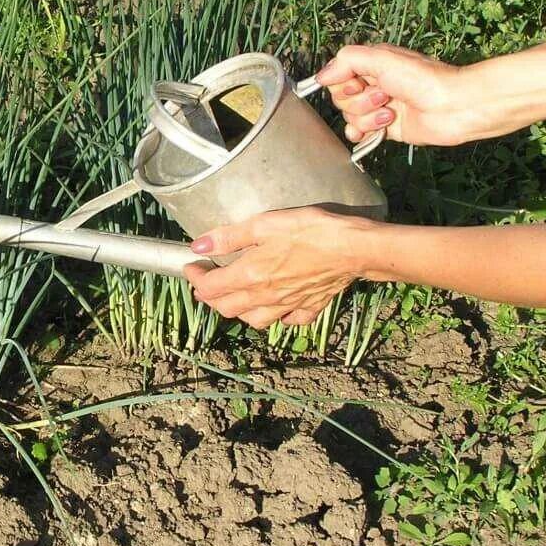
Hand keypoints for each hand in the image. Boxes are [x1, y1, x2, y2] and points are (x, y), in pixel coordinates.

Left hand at [182, 208, 371, 329]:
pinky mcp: (309, 308)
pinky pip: (287, 321)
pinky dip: (277, 317)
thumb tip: (198, 246)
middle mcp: (265, 297)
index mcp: (250, 276)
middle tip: (207, 283)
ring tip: (235, 296)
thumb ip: (229, 237)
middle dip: (210, 297)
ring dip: (238, 311)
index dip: (195, 278)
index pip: (210, 287)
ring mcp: (287, 306)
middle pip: (227, 309)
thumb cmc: (311, 230)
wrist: (354, 248)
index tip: (191, 266)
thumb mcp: (265, 224)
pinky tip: (276, 306)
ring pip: (253, 321)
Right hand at [316, 44, 476, 146]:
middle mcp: (374, 84)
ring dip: (369, 117)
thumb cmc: (423, 79)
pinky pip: (359, 133)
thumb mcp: (382, 58)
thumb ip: (347, 61)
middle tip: (384, 96)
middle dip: (359, 101)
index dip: (344, 84)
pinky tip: (376, 131)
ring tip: (392, 112)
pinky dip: (363, 133)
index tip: (359, 84)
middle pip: (341, 98)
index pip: (337, 76)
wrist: (452, 106)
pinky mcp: (386, 128)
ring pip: (350, 117)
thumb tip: (321, 77)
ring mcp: (379, 107)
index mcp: (372, 64)